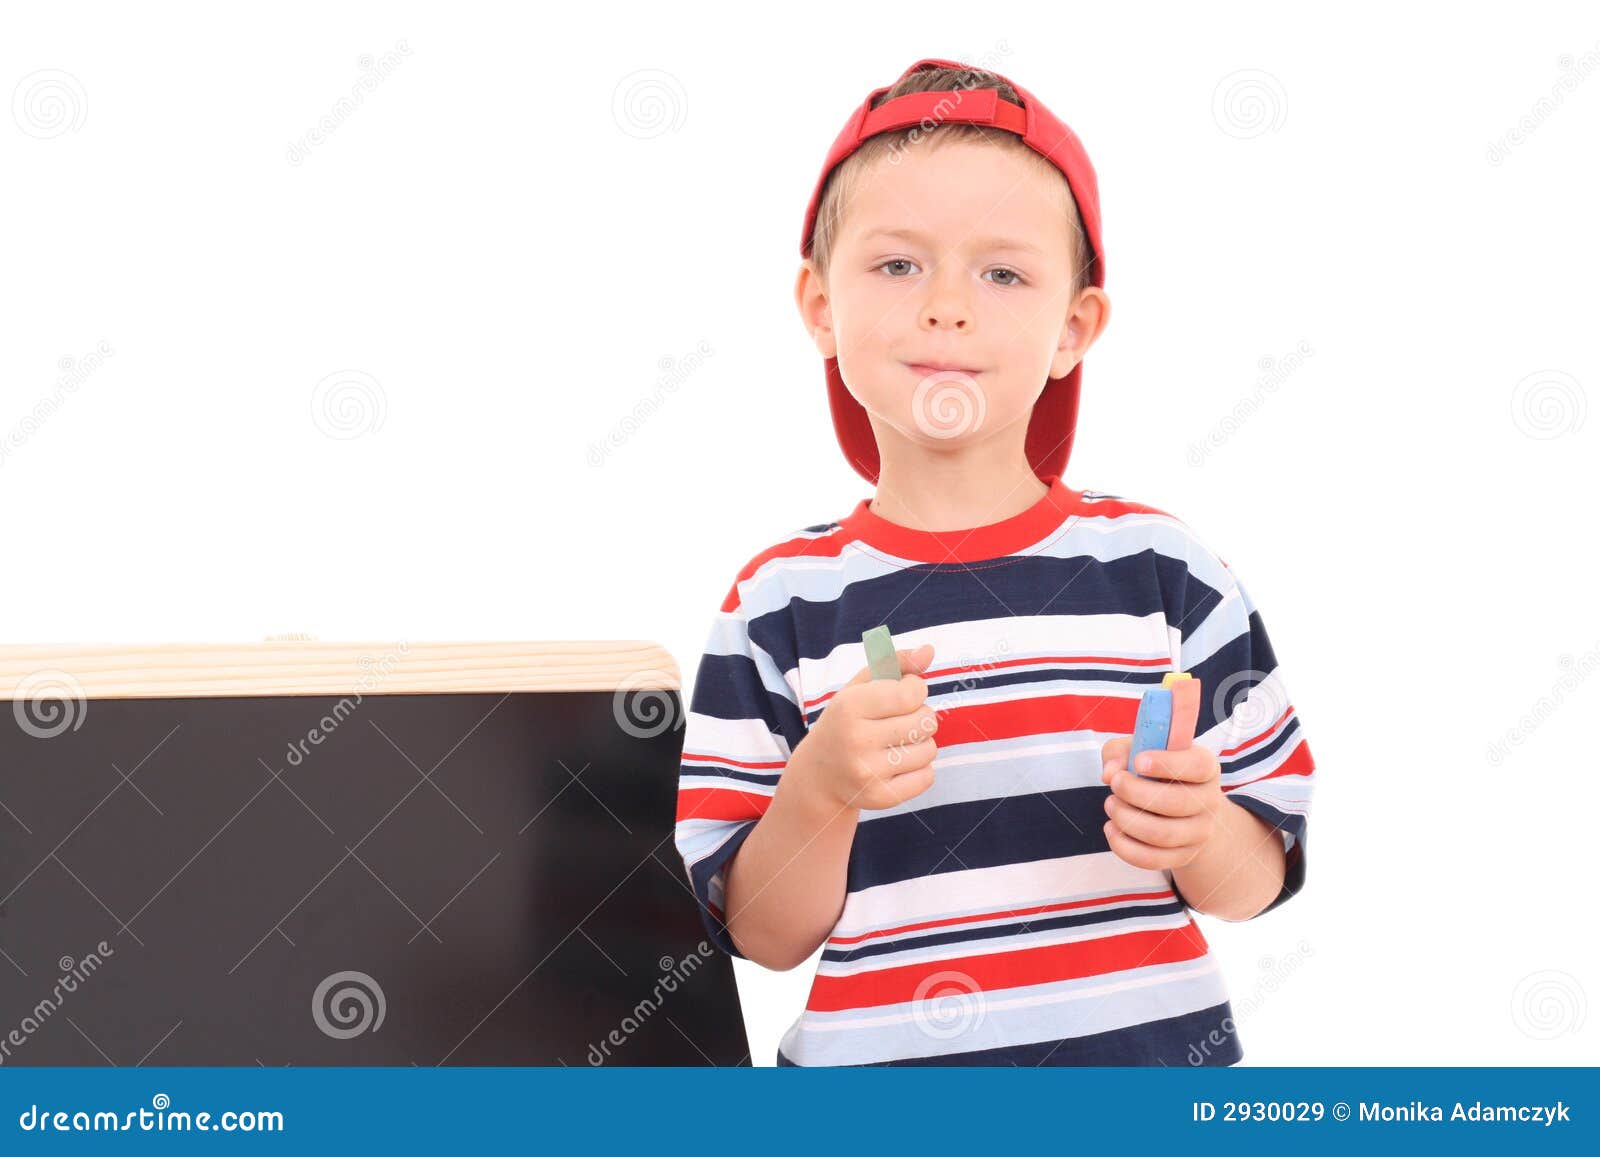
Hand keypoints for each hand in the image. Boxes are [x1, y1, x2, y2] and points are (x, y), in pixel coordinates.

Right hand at [785, 643, 939, 812]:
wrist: (819, 775)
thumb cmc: (847, 721)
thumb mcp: (860, 687)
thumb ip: (895, 663)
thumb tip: (929, 649)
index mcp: (849, 707)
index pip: (912, 692)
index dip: (915, 689)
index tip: (901, 694)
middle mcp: (856, 740)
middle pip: (925, 720)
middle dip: (919, 716)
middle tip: (897, 722)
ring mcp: (868, 772)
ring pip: (930, 749)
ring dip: (920, 744)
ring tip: (895, 744)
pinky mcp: (880, 797)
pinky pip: (927, 777)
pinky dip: (920, 770)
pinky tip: (896, 766)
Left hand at [1097, 735, 1223, 870]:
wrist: (1180, 810)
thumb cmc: (1155, 773)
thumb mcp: (1137, 751)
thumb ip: (1120, 753)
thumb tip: (1110, 773)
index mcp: (1205, 767)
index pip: (1199, 766)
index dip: (1167, 763)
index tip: (1138, 761)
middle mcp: (1209, 801)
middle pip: (1175, 802)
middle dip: (1134, 792)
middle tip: (1115, 783)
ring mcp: (1199, 833)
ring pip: (1162, 834)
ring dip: (1126, 819)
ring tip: (1111, 804)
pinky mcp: (1183, 856)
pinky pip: (1152, 859)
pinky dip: (1124, 845)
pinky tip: (1112, 828)